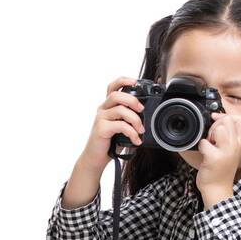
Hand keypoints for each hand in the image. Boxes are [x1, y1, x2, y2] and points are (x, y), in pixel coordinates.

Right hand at [63, 76, 145, 208]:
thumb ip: (129, 118)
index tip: (137, 82)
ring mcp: (101, 118)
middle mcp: (103, 109)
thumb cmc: (109, 142)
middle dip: (133, 100)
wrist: (95, 159)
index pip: (113, 86)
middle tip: (142, 110)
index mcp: (108, 106)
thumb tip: (145, 115)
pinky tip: (136, 140)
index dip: (124, 80)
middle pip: (117, 95)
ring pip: (120, 109)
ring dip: (135, 120)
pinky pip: (120, 125)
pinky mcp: (101, 129)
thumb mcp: (121, 127)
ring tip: (140, 131)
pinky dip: (132, 133)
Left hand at [195, 110, 240, 204]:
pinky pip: (204, 143)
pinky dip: (200, 146)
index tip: (217, 123)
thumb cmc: (220, 171)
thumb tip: (216, 121)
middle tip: (212, 138)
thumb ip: (227, 137)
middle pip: (228, 120)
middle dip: (216, 125)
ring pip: (219, 128)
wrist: (217, 190)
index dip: (226, 116)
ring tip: (210, 145)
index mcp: (238, 143)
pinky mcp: (214, 158)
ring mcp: (225, 152)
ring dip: (210, 134)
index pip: (239, 119)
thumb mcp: (230, 152)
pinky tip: (204, 154)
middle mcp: (234, 146)